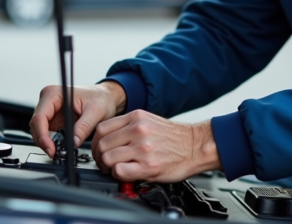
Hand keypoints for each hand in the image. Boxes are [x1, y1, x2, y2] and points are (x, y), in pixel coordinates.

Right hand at [30, 82, 126, 156]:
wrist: (106, 97)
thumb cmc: (101, 98)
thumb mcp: (96, 111)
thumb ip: (84, 127)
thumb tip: (73, 142)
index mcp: (54, 93)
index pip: (40, 117)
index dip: (42, 135)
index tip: (51, 148)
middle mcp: (49, 101)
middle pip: (37, 126)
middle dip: (44, 141)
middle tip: (55, 153)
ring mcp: (50, 111)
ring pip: (40, 132)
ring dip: (48, 143)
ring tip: (60, 151)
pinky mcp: (54, 120)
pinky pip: (48, 134)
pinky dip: (53, 142)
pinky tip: (62, 147)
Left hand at [92, 110, 220, 181]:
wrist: (196, 146)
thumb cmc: (174, 137)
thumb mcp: (149, 121)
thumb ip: (129, 126)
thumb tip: (108, 138)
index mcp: (136, 117)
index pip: (101, 128)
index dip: (95, 142)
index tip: (98, 149)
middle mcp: (138, 130)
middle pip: (101, 144)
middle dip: (99, 157)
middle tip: (105, 163)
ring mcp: (143, 148)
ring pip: (108, 158)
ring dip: (108, 167)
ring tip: (115, 169)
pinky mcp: (148, 165)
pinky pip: (120, 171)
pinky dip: (118, 174)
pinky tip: (126, 173)